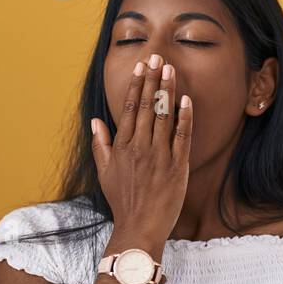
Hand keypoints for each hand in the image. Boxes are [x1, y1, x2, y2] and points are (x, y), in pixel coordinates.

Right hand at [90, 54, 192, 242]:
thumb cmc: (123, 200)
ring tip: (171, 70)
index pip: (130, 108)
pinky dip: (185, 117)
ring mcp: (159, 156)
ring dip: (168, 91)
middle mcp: (140, 147)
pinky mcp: (178, 166)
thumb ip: (101, 144)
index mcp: (122, 146)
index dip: (136, 85)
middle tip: (158, 57)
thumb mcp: (105, 171)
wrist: (139, 226)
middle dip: (153, 80)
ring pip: (164, 116)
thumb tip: (95, 120)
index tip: (141, 66)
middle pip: (148, 106)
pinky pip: (182, 136)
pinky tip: (187, 100)